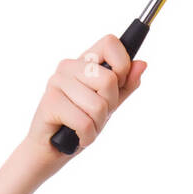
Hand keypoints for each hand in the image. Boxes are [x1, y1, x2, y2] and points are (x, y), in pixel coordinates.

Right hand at [24, 34, 146, 166]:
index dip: (122, 65)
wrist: (51, 150)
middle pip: (108, 80)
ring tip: (84, 128)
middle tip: (95, 116)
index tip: (117, 86)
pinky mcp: (50, 102)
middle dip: (109, 106)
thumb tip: (142, 64)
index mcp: (84, 62)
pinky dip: (87, 136)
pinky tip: (78, 137)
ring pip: (98, 105)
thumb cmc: (79, 125)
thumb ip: (126, 86)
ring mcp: (57, 82)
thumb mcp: (108, 105)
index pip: (110, 43)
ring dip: (97, 126)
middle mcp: (69, 66)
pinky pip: (84, 122)